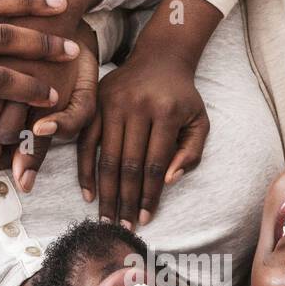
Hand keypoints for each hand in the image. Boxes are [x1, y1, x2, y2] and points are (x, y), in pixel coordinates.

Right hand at [81, 51, 208, 228]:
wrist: (159, 58)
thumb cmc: (182, 97)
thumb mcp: (199, 122)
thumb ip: (191, 153)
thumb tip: (168, 181)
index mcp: (166, 113)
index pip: (155, 164)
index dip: (150, 195)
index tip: (145, 219)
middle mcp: (137, 107)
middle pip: (129, 165)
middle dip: (126, 201)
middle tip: (123, 227)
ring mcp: (112, 104)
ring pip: (107, 157)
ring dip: (106, 192)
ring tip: (107, 218)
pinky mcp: (96, 103)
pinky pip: (86, 143)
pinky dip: (85, 171)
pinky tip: (88, 193)